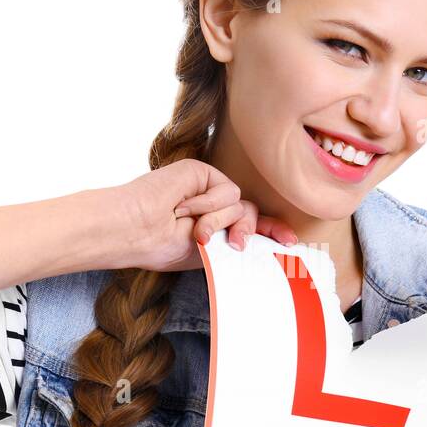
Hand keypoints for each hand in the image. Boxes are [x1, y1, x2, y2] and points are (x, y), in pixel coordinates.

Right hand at [113, 158, 299, 272]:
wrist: (136, 230)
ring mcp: (207, 189)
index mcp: (212, 226)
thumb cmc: (159, 246)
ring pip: (240, 204)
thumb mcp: (205, 253)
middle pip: (250, 212)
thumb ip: (232, 241)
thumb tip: (266, 241)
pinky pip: (227, 191)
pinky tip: (185, 209)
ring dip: (219, 223)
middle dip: (250, 230)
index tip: (290, 242)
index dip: (272, 229)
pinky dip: (209, 205)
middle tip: (237, 246)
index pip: (249, 223)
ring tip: (196, 233)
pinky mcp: (202, 173)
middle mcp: (212, 206)